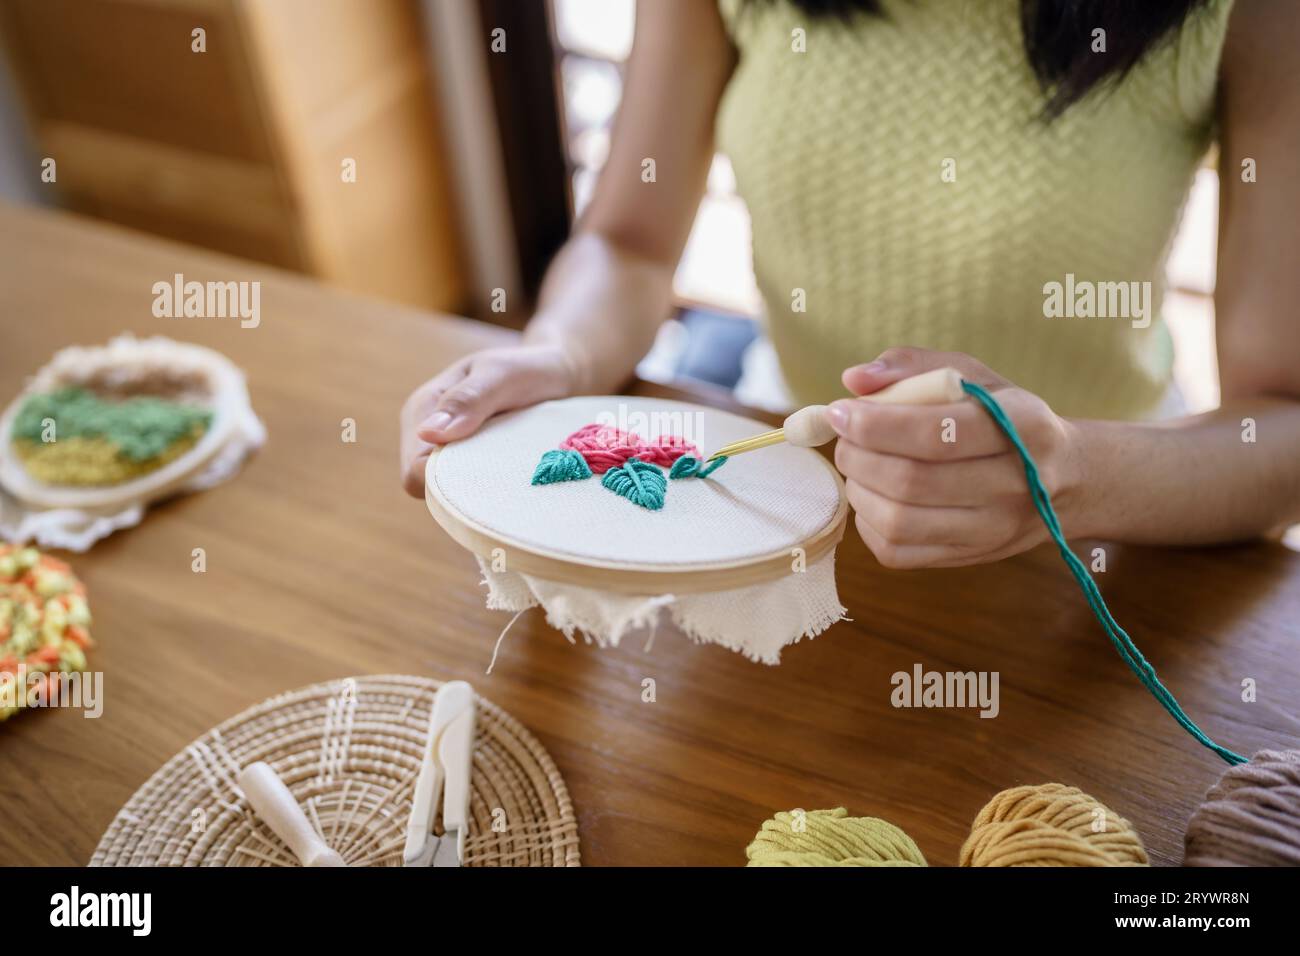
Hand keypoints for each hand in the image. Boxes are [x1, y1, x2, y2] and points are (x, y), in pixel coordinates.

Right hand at [399, 344, 578, 496]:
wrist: (554, 374)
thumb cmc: (527, 368)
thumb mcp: (501, 374)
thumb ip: (468, 398)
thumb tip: (428, 433)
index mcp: (422, 408)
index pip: (414, 468)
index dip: (441, 480)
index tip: (485, 473)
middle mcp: (425, 433)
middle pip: (424, 485)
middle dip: (457, 486)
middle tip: (502, 472)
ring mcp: (445, 449)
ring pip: (445, 490)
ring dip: (474, 486)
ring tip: (507, 470)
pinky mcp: (467, 461)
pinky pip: (465, 487)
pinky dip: (485, 485)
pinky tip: (508, 474)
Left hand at [829, 347, 1081, 567]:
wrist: (1065, 480)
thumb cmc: (1004, 417)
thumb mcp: (973, 376)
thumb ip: (912, 367)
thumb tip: (853, 379)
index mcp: (1022, 425)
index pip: (936, 433)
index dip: (876, 424)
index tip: (841, 411)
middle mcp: (1015, 483)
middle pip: (911, 480)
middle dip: (858, 456)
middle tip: (844, 438)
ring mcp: (993, 529)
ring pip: (899, 521)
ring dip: (859, 489)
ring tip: (857, 465)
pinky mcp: (969, 558)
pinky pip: (897, 550)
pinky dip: (867, 522)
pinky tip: (873, 496)